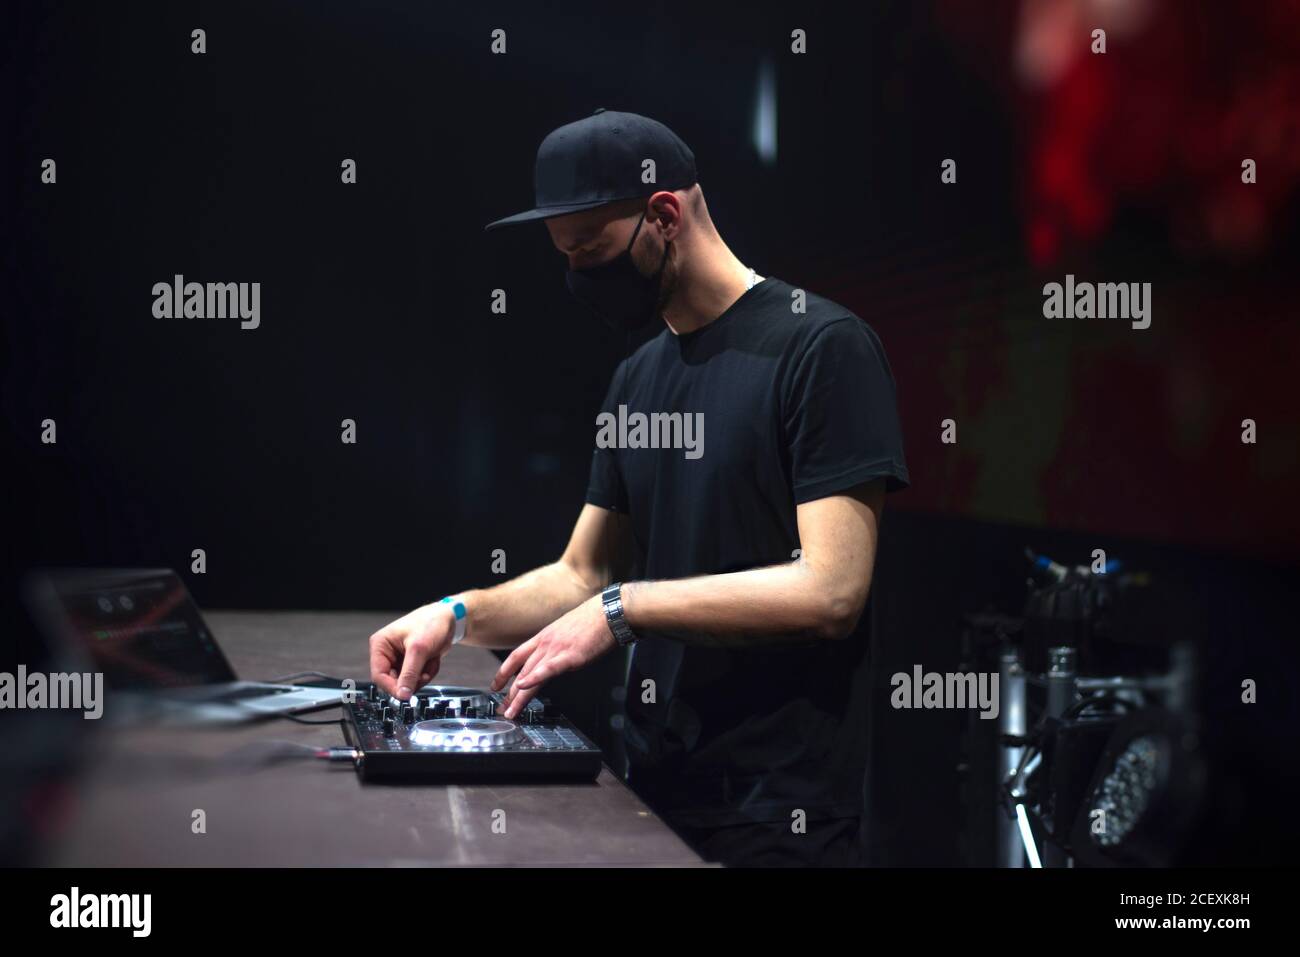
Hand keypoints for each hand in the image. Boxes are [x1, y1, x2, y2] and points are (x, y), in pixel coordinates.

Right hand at [368, 602, 455, 699]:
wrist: (448, 618)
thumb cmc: (431, 623)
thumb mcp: (419, 649)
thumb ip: (409, 673)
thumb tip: (402, 694)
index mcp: (380, 645)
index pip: (379, 675)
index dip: (392, 687)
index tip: (406, 695)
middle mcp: (387, 652)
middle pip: (394, 681)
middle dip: (412, 679)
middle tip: (424, 673)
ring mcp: (399, 658)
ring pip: (407, 682)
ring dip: (422, 676)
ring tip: (429, 660)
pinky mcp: (411, 662)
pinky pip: (416, 678)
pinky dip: (427, 673)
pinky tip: (432, 660)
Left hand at [491, 595, 615, 718]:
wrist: (608, 613)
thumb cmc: (594, 621)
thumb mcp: (567, 631)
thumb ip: (557, 646)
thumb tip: (555, 657)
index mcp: (544, 637)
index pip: (517, 656)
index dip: (504, 672)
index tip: (497, 685)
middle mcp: (546, 643)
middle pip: (520, 670)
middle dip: (509, 692)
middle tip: (502, 708)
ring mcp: (556, 649)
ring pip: (530, 674)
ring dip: (518, 696)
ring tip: (510, 711)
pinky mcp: (570, 656)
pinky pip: (548, 669)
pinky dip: (534, 678)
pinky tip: (524, 687)